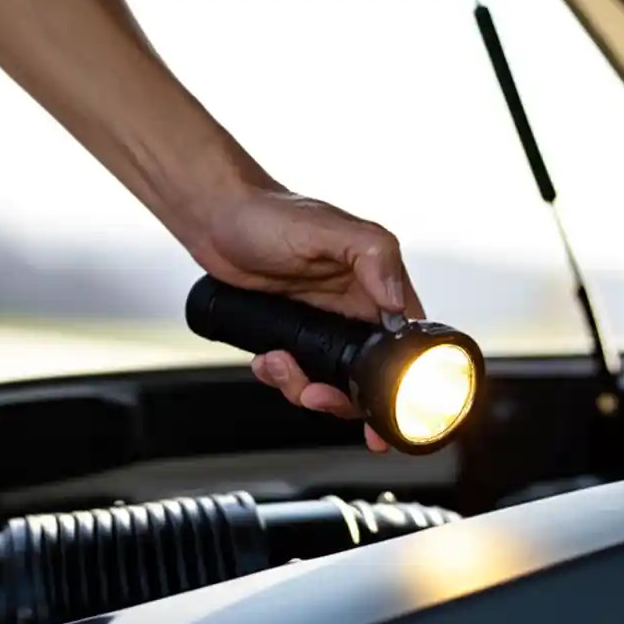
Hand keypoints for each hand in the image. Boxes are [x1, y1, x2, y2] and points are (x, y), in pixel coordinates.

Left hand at [191, 188, 424, 452]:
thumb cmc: (272, 213)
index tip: (391, 410)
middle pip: (372, 377)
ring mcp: (325, 326)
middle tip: (320, 396)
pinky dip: (282, 378)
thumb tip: (398, 302)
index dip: (406, 381)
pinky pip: (298, 375)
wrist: (215, 219)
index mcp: (378, 286)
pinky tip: (267, 358)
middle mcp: (357, 310)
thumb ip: (374, 256)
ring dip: (307, 389)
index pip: (408, 342)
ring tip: (281, 365)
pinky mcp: (294, 336)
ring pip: (333, 383)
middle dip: (347, 399)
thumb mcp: (330, 228)